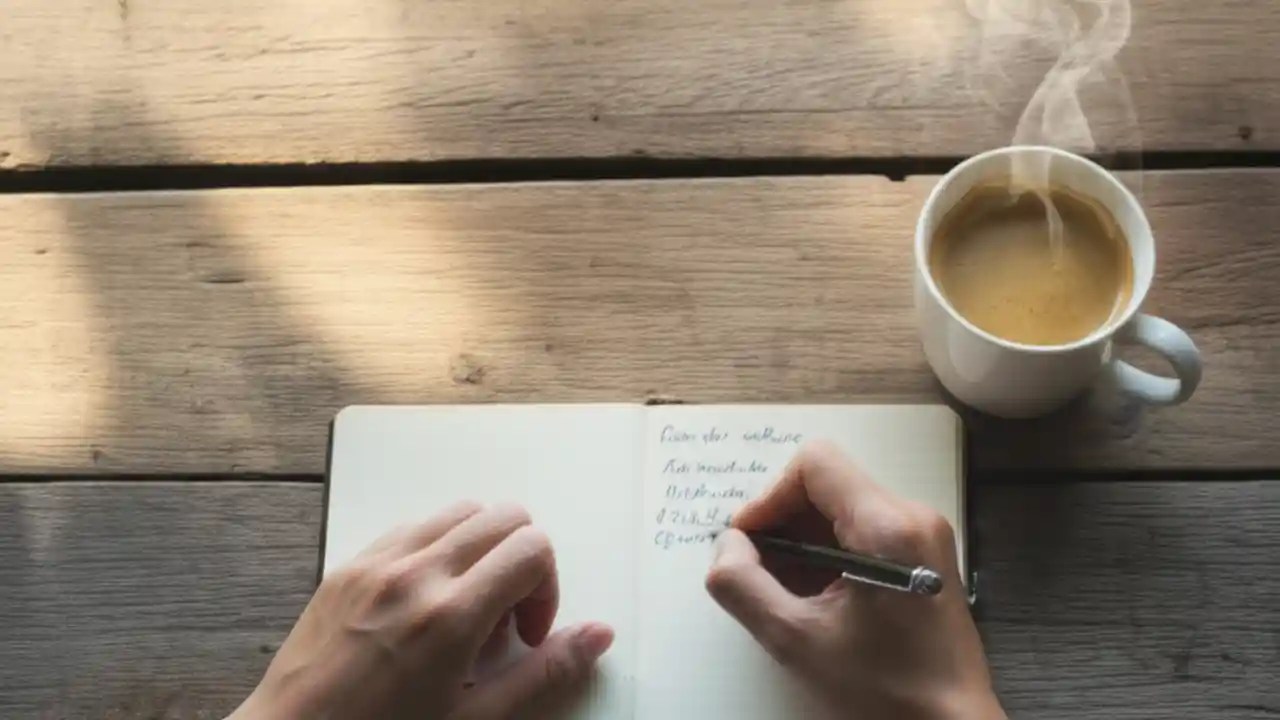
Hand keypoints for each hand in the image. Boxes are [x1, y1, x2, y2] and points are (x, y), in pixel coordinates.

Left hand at [230, 502, 613, 719]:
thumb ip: (544, 675)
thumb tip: (599, 634)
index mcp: (451, 615)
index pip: (532, 547)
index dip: (547, 589)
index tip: (527, 636)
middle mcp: (415, 573)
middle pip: (504, 516)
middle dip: (521, 561)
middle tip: (504, 621)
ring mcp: (377, 562)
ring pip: (461, 511)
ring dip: (481, 549)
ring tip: (466, 611)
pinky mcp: (348, 564)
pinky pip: (414, 526)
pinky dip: (438, 548)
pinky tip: (426, 604)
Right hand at [705, 442, 1004, 719]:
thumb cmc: (886, 692)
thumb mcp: (796, 641)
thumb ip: (743, 585)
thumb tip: (726, 546)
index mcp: (889, 528)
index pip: (815, 464)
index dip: (769, 497)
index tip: (748, 542)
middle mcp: (913, 518)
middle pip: (827, 485)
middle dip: (782, 524)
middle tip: (757, 572)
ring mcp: (924, 537)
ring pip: (841, 509)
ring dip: (801, 543)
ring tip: (784, 593)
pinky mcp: (924, 558)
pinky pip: (862, 534)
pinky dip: (826, 556)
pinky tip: (813, 600)